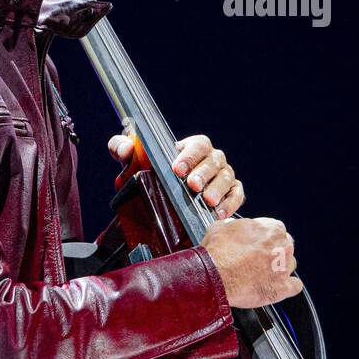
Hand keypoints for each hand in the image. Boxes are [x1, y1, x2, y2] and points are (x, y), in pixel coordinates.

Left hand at [108, 132, 243, 217]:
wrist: (160, 198)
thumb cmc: (149, 173)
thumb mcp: (131, 161)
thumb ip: (121, 148)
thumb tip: (124, 148)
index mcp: (191, 148)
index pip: (197, 145)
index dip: (189, 155)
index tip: (176, 169)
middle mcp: (211, 160)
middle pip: (214, 161)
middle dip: (203, 173)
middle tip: (192, 186)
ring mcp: (222, 176)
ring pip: (227, 178)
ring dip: (217, 189)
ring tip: (207, 201)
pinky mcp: (230, 193)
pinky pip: (236, 195)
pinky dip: (230, 203)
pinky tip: (219, 214)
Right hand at [200, 216, 303, 308]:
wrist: (214, 277)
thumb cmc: (216, 253)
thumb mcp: (220, 227)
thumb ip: (234, 225)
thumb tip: (233, 226)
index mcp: (271, 228)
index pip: (275, 229)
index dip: (263, 238)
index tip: (254, 243)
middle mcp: (283, 246)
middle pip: (285, 246)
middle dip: (273, 252)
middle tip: (256, 258)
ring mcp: (284, 267)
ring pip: (290, 265)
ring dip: (279, 268)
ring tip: (261, 274)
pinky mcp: (283, 287)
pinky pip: (294, 286)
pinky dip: (286, 286)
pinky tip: (274, 286)